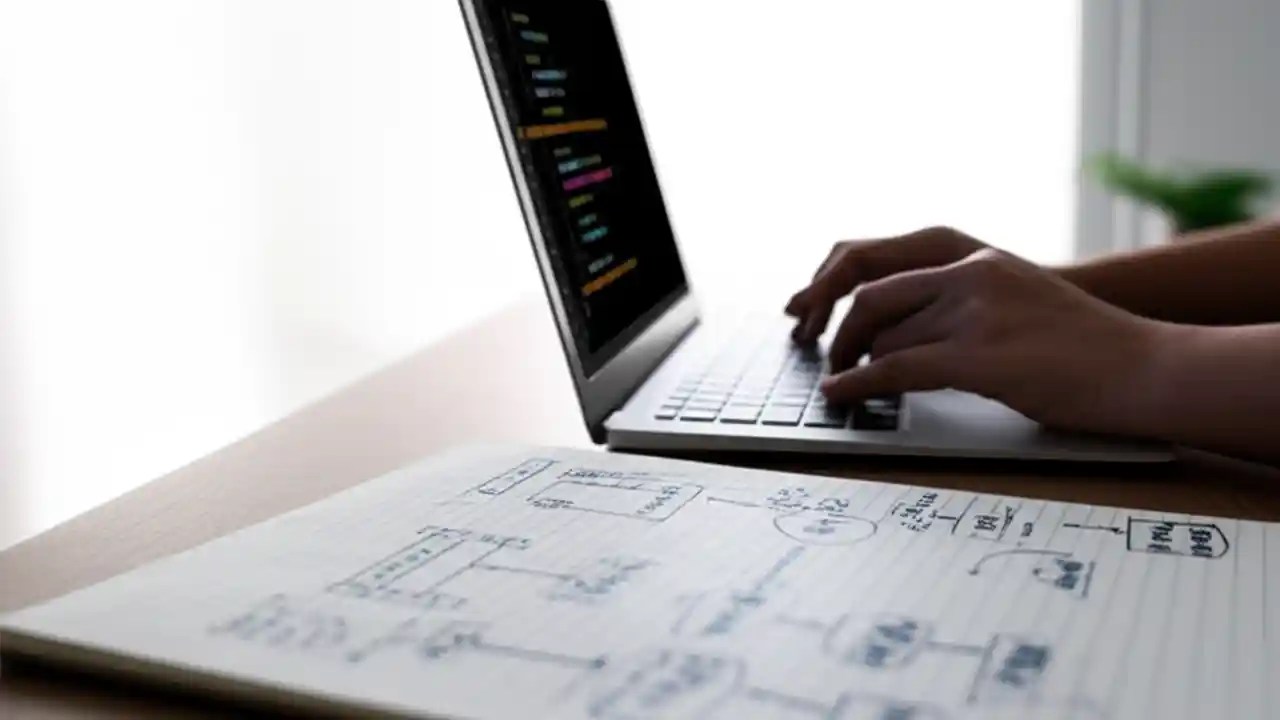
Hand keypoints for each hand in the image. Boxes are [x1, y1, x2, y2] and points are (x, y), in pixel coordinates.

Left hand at [788, 235, 1170, 434]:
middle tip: (825, 357)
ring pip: (885, 340)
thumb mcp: (1018, 299)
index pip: (883, 262)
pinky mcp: (980, 357)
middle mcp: (972, 273)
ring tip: (847, 385)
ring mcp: (976, 313)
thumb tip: (906, 330)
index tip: (810, 308)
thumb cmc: (1086, 346)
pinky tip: (842, 396)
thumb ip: (966, 302)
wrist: (1146, 368)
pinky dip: (858, 385)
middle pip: (872, 298)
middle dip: (838, 331)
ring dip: (859, 367)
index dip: (837, 288)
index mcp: (978, 257)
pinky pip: (896, 370)